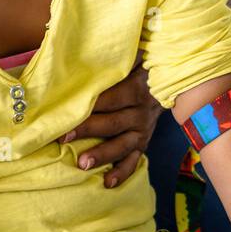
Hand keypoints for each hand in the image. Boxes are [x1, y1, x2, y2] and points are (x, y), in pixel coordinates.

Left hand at [59, 61, 160, 187]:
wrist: (168, 83)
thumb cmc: (140, 68)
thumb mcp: (134, 57)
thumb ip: (113, 59)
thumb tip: (85, 48)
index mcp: (136, 89)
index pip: (110, 99)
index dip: (88, 106)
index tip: (64, 113)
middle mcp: (141, 112)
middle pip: (112, 123)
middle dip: (86, 131)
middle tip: (62, 138)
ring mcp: (143, 130)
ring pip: (122, 145)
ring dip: (102, 154)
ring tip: (83, 164)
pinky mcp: (143, 143)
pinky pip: (134, 161)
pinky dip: (122, 172)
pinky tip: (108, 183)